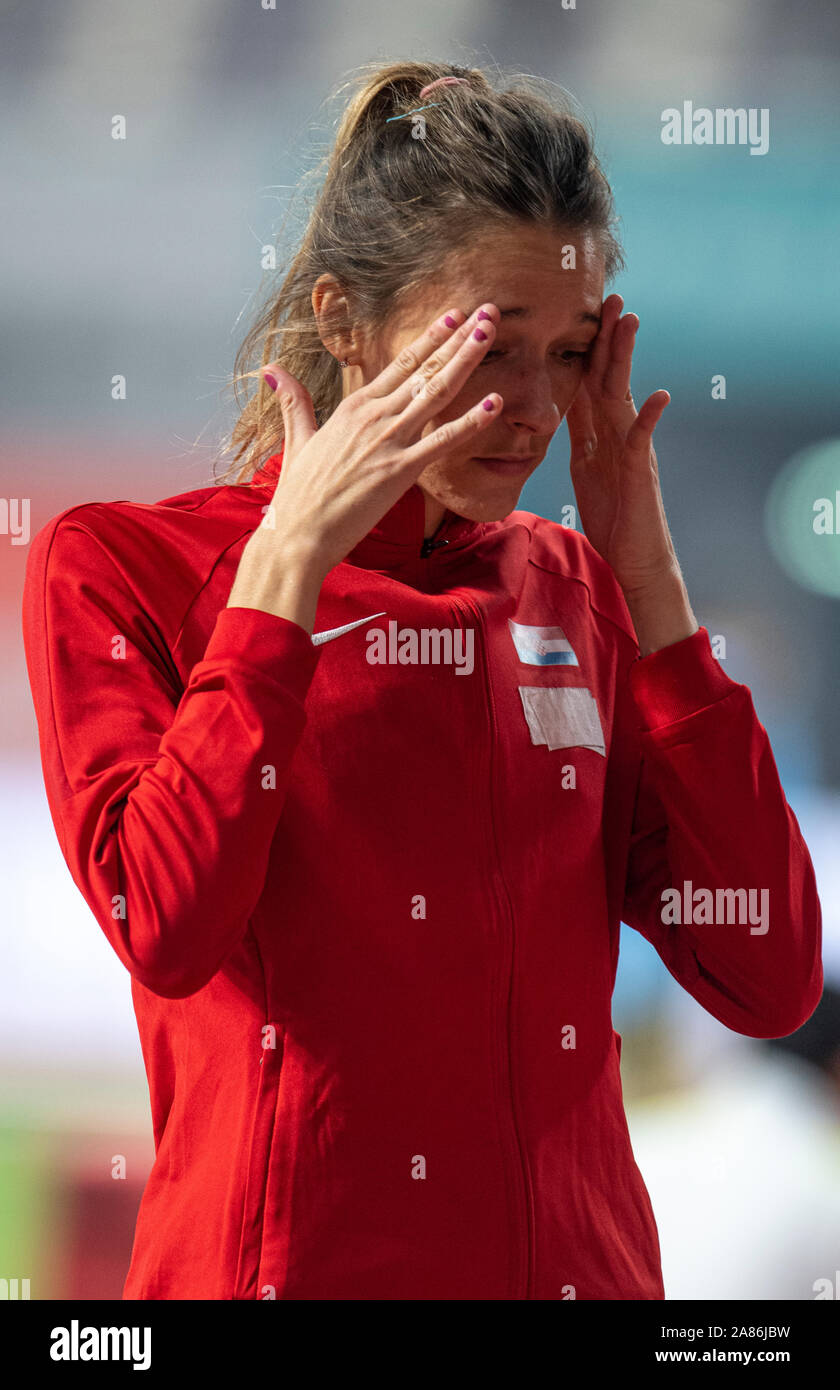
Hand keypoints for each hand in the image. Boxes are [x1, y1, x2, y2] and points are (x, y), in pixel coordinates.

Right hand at [252, 302, 502, 578]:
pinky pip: (443, 441)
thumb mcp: (298, 440)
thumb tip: (272, 370)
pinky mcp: (400, 471)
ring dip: (466, 359)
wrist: (297, 534)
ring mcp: (388, 441)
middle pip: (425, 368)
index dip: (430, 337)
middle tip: (488, 311)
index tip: (454, 316)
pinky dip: (470, 422)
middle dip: (459, 338)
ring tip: (492, 332)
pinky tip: (495, 403)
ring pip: (436, 391)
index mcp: (353, 407)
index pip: (401, 364)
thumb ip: (294, 402)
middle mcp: (373, 416)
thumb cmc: (299, 495)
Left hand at [565, 294, 679, 596]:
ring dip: (626, 359)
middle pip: (609, 377)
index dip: (584, 348)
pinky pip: (644, 442)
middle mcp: (618, 434)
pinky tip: (657, 396)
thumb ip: (578, 436)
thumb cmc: (612, 517)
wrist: (634, 558)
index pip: (589, 381)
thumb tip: (560, 408)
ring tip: (630, 323)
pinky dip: (650, 418)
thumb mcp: (585, 469)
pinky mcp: (641, 473)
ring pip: (626, 396)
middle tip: (609, 298)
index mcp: (598, 434)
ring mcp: (632, 450)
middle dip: (608, 338)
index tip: (578, 312)